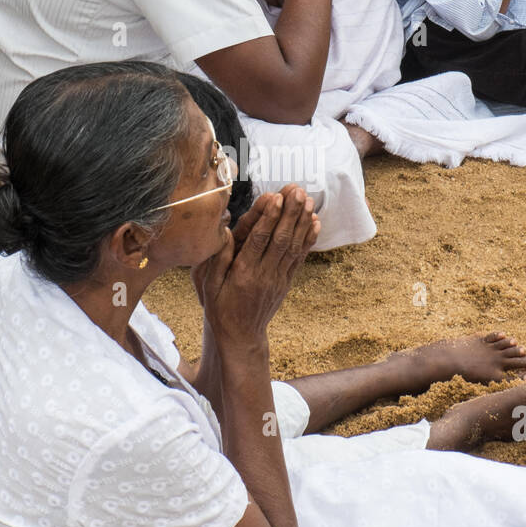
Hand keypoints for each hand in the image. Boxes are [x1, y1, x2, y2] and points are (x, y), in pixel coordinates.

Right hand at [191, 187, 319, 347]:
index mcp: (243, 273)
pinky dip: (308, 239)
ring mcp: (278, 278)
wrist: (241, 337)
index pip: (259, 240)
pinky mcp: (286, 281)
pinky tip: (315, 222)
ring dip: (302, 221)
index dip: (268, 218)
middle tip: (296, 189)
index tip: (275, 197)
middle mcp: (264, 274)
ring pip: (293, 246)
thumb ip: (218, 259)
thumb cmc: (221, 309)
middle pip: (280, 239)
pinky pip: (299, 258)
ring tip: (308, 199)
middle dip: (290, 212)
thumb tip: (226, 232)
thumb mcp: (210, 286)